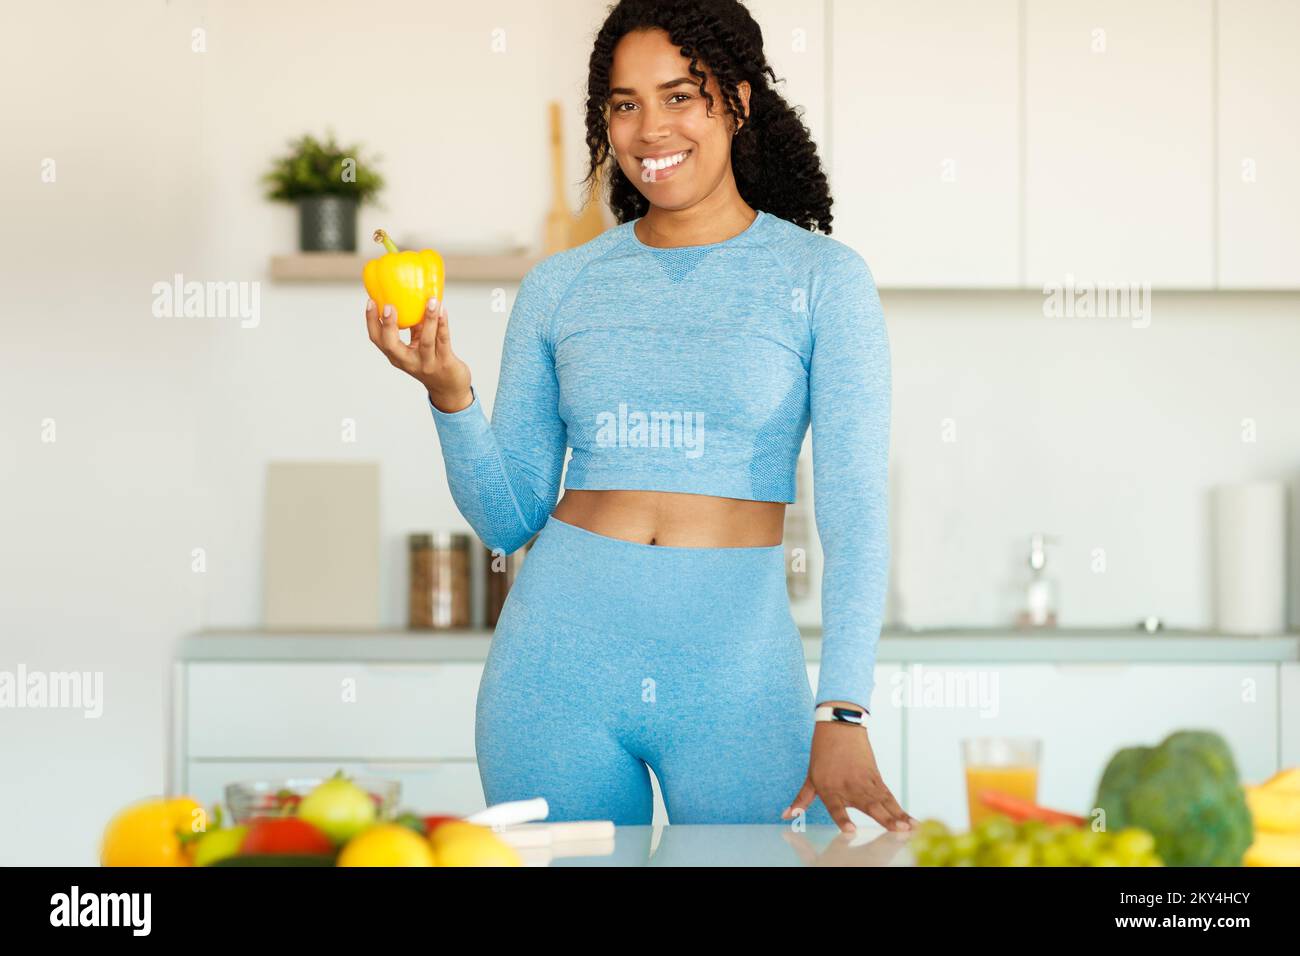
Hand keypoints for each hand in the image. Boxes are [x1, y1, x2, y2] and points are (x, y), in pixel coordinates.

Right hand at [365, 296, 471, 409]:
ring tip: (430, 301)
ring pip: (426, 341)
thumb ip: (414, 326)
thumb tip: (412, 298)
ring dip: (428, 319)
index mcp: (397, 356)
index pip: (377, 339)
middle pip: (391, 345)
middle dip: (388, 325)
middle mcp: (408, 361)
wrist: (449, 388)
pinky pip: (443, 341)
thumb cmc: (432, 361)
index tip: (370, 302)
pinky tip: (442, 310)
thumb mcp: (418, 345)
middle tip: (388, 306)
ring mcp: (427, 363)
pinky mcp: (444, 363)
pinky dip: (443, 324)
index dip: (371, 322)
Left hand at [783, 720, 914, 833]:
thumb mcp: (810, 777)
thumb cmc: (823, 753)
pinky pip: (889, 796)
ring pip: (884, 802)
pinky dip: (900, 809)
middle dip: (884, 819)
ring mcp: (865, 782)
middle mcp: (849, 787)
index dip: (842, 819)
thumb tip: (786, 815)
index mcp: (829, 788)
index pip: (835, 808)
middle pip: (868, 806)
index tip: (850, 830)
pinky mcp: (876, 778)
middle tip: (897, 830)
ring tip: (909, 828)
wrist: (840, 726)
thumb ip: (801, 800)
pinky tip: (910, 820)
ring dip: (898, 816)